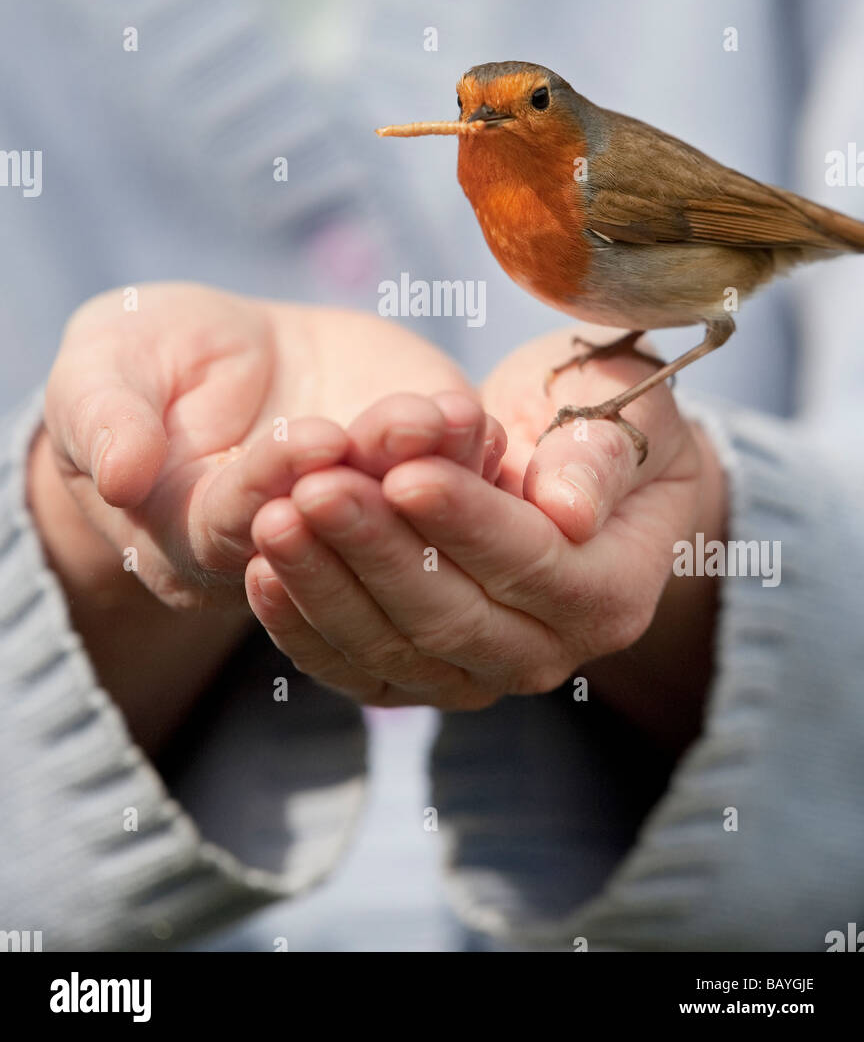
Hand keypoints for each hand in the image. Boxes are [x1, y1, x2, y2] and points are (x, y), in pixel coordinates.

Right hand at [30, 283, 474, 609]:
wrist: (219, 354)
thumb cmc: (139, 367)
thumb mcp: (97, 377)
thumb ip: (103, 422)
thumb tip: (119, 477)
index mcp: (191, 537)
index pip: (230, 525)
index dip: (270, 482)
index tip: (308, 438)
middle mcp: (283, 549)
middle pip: (325, 537)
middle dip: (360, 486)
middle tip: (387, 434)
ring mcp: (356, 518)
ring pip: (395, 518)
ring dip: (422, 470)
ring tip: (434, 417)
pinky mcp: (411, 478)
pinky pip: (446, 483)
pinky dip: (464, 451)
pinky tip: (473, 416)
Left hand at [246, 329, 725, 739]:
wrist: (565, 459)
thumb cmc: (597, 415)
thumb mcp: (620, 409)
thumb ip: (598, 455)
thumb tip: (569, 512)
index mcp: (609, 592)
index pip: (532, 562)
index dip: (466, 521)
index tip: (405, 473)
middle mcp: (548, 652)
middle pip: (452, 616)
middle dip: (378, 551)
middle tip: (316, 489)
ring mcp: (479, 674)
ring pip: (393, 647)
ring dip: (326, 586)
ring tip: (275, 518)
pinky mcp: (418, 675)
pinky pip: (354, 666)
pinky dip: (304, 626)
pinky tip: (260, 571)